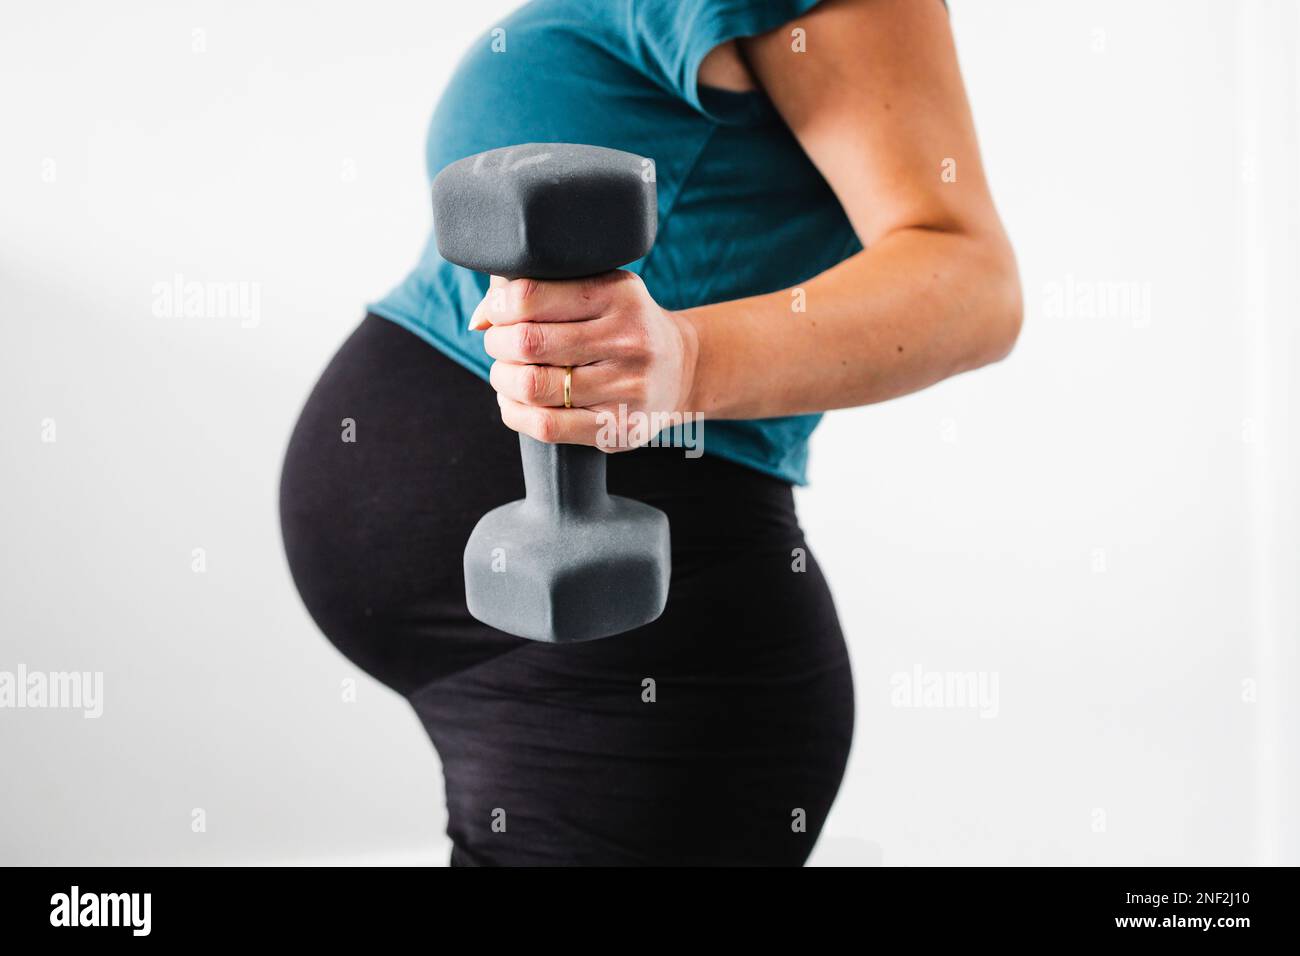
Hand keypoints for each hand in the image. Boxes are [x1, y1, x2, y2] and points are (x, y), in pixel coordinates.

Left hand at [470, 271, 698, 450]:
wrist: (681, 369)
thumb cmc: (621, 326)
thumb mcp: (598, 291)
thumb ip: (539, 292)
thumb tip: (480, 319)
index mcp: (618, 294)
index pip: (532, 297)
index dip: (498, 307)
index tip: (497, 314)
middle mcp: (627, 339)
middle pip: (528, 343)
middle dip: (497, 345)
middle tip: (499, 345)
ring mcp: (626, 388)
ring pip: (533, 387)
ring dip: (503, 380)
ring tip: (507, 374)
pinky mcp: (619, 428)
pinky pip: (547, 426)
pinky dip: (515, 414)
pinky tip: (515, 403)